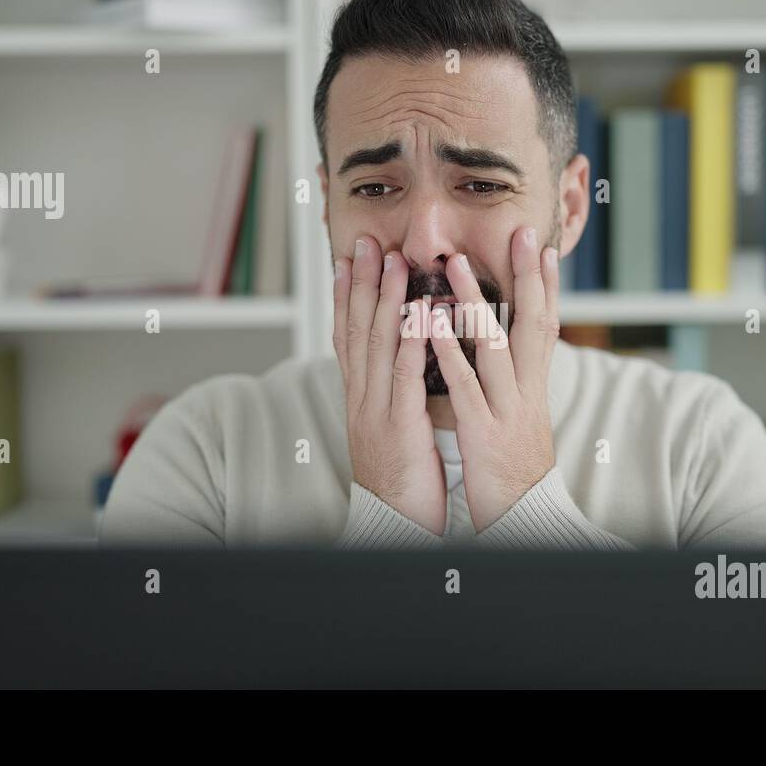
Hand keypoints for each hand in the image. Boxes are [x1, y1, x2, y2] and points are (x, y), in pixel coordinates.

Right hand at [334, 236, 446, 534]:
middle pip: (357, 330)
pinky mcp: (399, 426)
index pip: (348, 337)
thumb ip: (391, 393)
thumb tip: (394, 362)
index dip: (347, 297)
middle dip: (362, 283)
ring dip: (385, 299)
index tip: (348, 260)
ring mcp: (377, 410)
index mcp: (361, 397)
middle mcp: (362, 397)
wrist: (393, 523)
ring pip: (377, 345)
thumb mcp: (390, 427)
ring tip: (391, 261)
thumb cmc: (400, 477)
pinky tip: (419, 313)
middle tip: (365, 242)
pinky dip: (410, 341)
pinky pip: (404, 376)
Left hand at [428, 226, 559, 531]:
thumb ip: (517, 384)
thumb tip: (515, 351)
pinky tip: (433, 323)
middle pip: (533, 324)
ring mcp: (506, 409)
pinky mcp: (483, 430)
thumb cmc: (516, 470)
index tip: (544, 248)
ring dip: (475, 301)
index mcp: (535, 388)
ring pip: (494, 345)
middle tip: (525, 234)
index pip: (545, 326)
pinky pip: (465, 384)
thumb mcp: (524, 420)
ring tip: (457, 263)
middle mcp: (527, 392)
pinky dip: (450, 351)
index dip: (546, 287)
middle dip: (529, 278)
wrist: (523, 518)